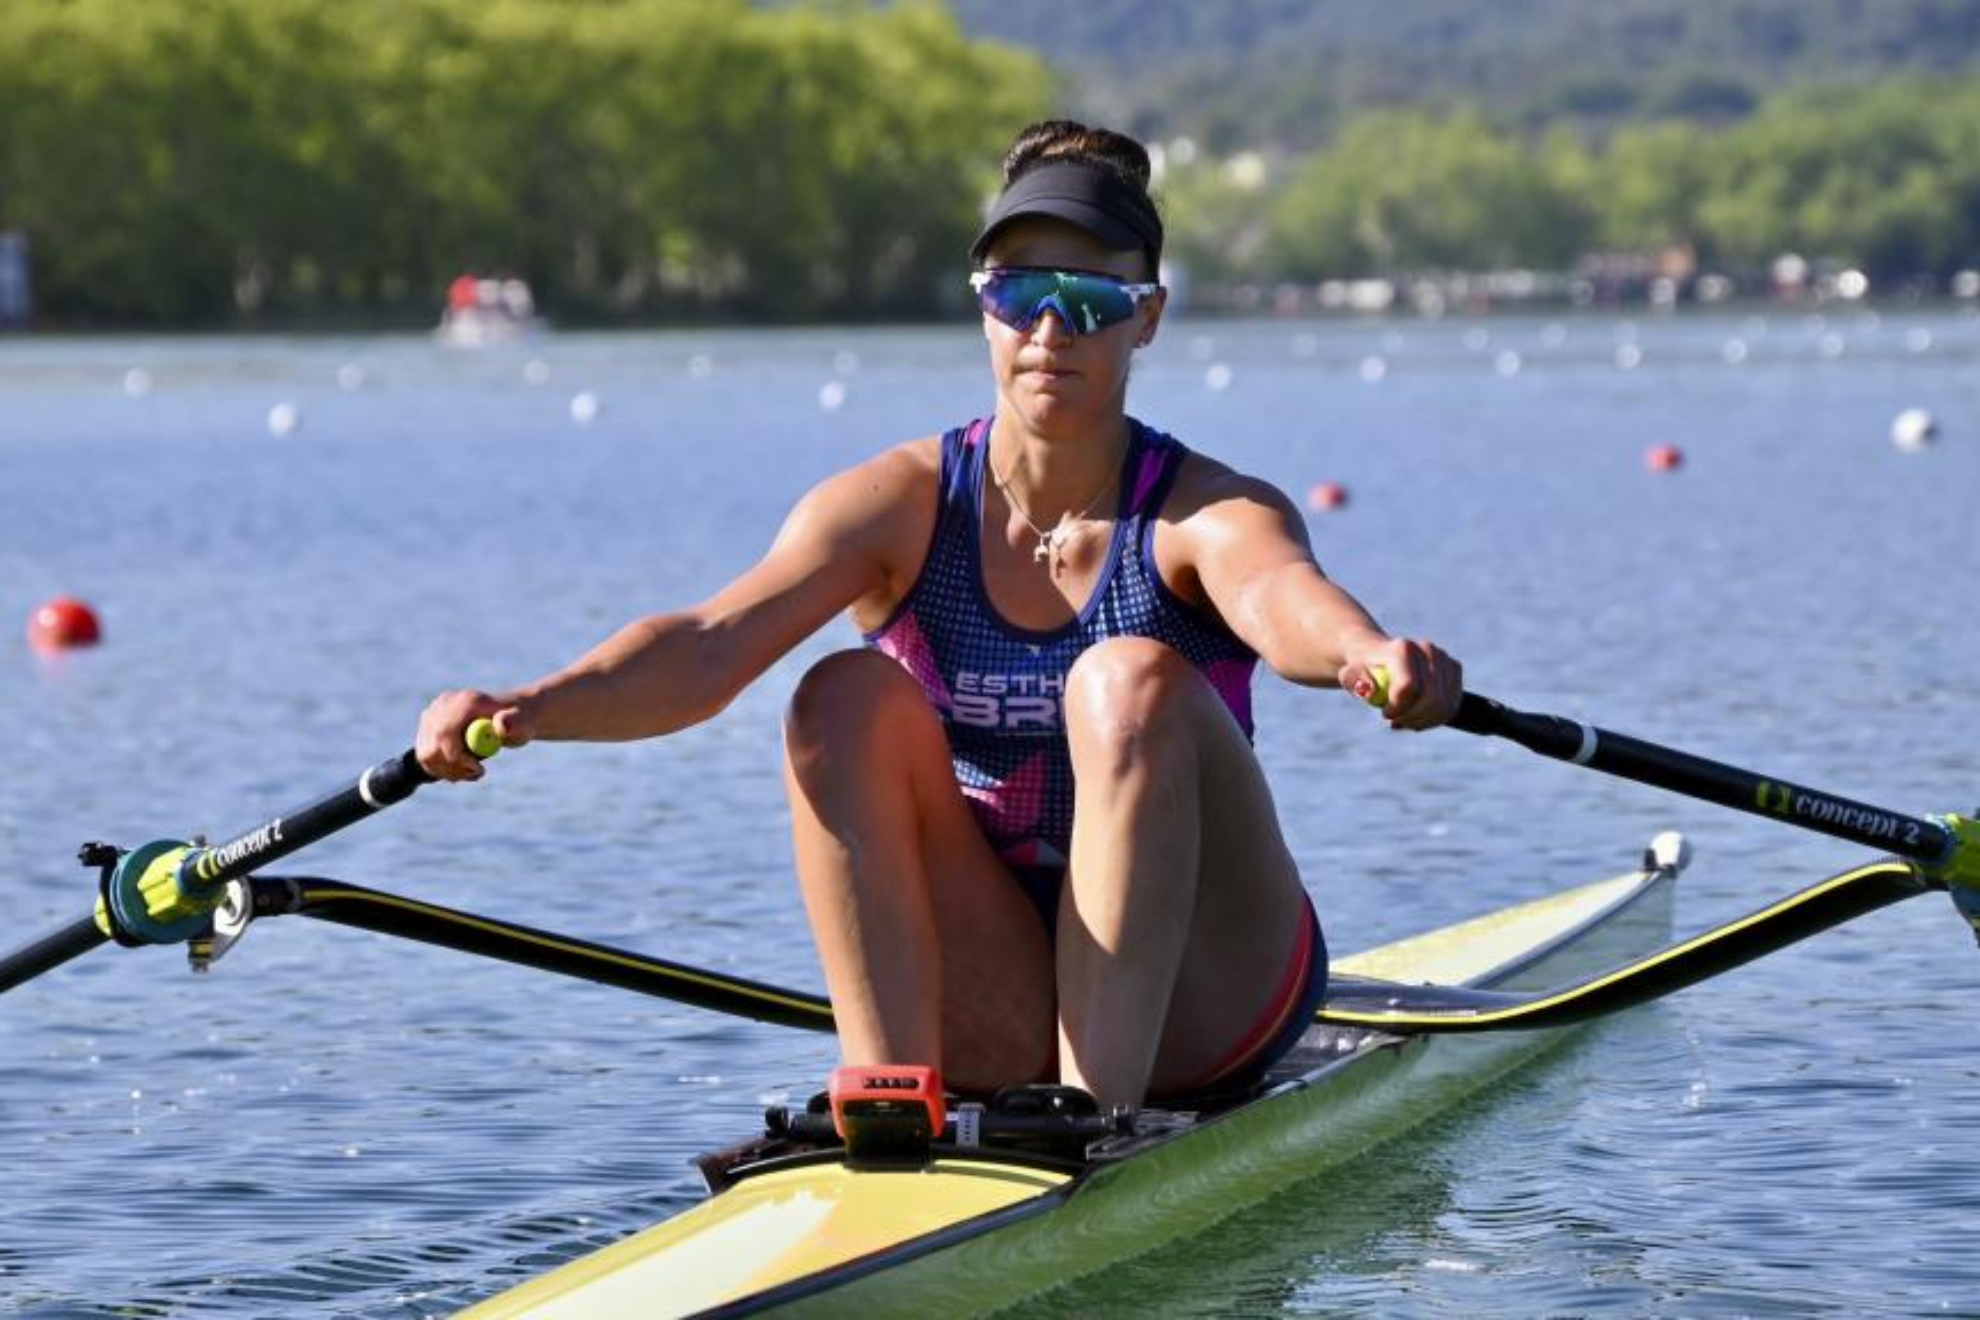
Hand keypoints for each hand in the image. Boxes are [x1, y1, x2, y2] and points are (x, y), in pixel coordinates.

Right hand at [416, 689, 532, 780]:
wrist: (510, 714)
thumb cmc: (519, 722)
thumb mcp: (522, 723)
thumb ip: (513, 723)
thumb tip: (501, 725)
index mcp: (464, 701)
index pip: (444, 734)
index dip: (456, 757)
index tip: (478, 769)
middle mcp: (443, 705)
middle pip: (431, 748)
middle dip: (454, 768)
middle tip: (478, 773)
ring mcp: (431, 715)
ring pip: (427, 756)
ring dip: (450, 771)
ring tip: (475, 769)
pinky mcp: (426, 727)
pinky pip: (426, 757)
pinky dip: (444, 769)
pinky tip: (463, 765)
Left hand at [1339, 638, 1461, 730]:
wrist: (1376, 654)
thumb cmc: (1361, 669)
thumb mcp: (1349, 676)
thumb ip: (1354, 681)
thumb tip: (1369, 689)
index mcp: (1402, 649)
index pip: (1409, 687)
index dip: (1398, 708)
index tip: (1385, 713)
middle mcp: (1426, 649)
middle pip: (1431, 698)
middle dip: (1412, 718)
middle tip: (1395, 722)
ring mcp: (1443, 657)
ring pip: (1444, 705)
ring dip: (1423, 721)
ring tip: (1404, 721)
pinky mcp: (1454, 668)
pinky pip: (1452, 705)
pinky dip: (1435, 719)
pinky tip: (1417, 717)